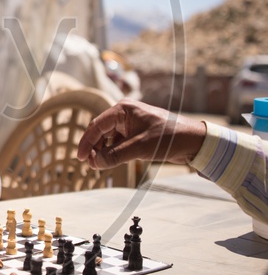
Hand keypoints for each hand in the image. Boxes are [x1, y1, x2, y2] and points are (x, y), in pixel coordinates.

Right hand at [77, 99, 206, 168]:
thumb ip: (115, 155)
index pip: (97, 125)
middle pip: (100, 130)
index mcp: (123, 110)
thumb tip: (95, 163)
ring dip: (103, 150)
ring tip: (100, 165)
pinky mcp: (135, 132)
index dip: (86, 142)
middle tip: (91, 164)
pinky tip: (111, 161)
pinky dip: (113, 151)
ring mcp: (130, 123)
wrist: (194, 141)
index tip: (80, 158)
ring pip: (108, 137)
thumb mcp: (140, 148)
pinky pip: (117, 141)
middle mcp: (124, 113)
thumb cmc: (170, 138)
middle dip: (94, 147)